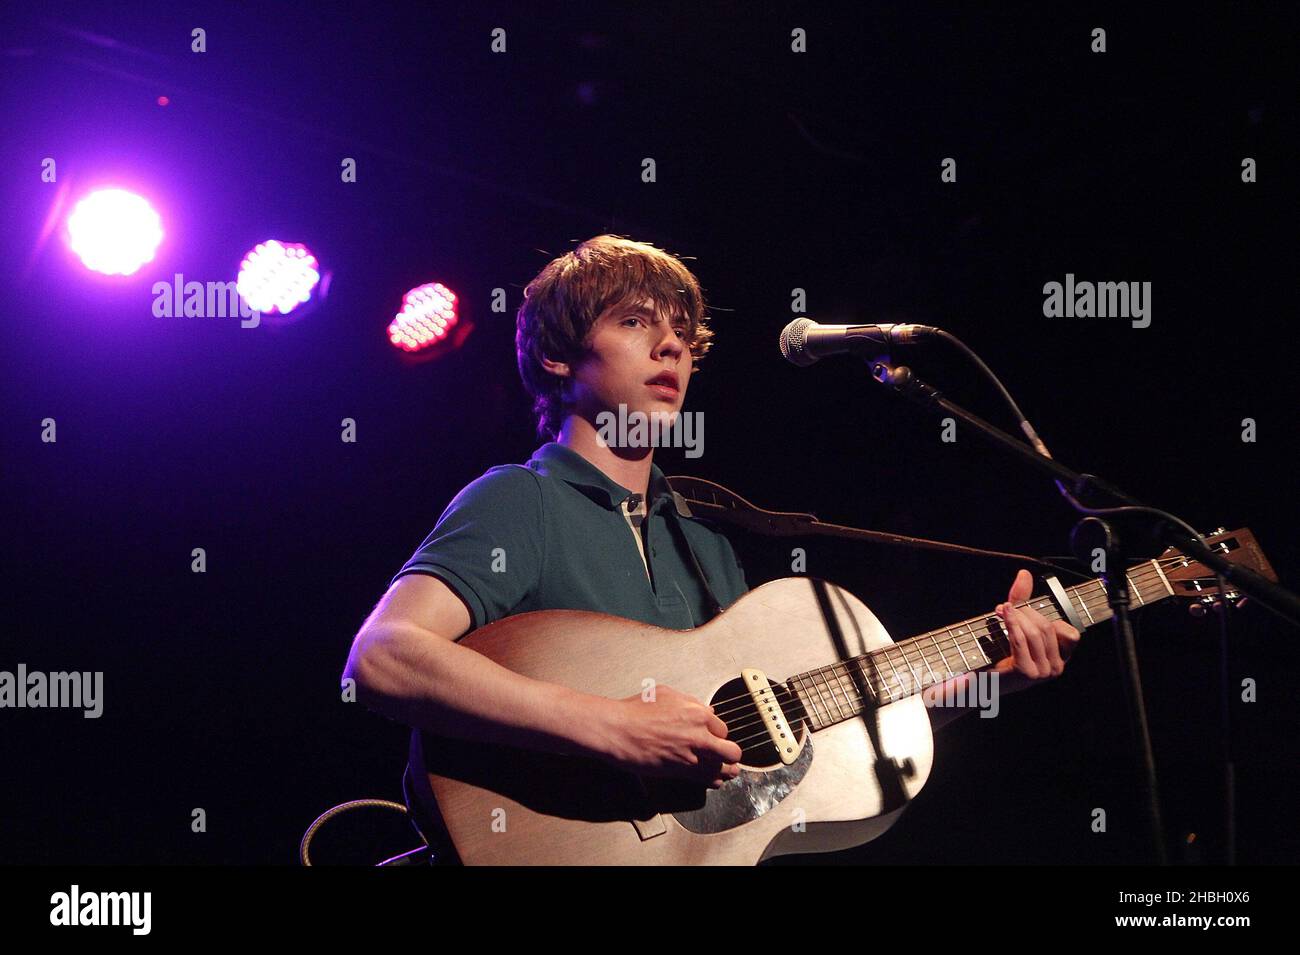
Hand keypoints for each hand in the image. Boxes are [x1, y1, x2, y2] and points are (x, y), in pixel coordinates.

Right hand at [596, 684, 742, 788]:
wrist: (618, 730)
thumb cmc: (636, 710)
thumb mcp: (666, 694)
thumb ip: (691, 702)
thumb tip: (707, 711)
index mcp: (697, 713)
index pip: (723, 729)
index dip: (718, 734)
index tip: (713, 737)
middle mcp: (699, 736)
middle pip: (732, 752)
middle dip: (730, 754)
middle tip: (725, 755)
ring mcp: (691, 756)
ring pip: (722, 769)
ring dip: (725, 770)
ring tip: (727, 771)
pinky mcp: (681, 772)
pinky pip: (707, 780)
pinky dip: (712, 781)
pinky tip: (712, 779)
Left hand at [992, 568, 1080, 681]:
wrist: (980, 681)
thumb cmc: (1000, 653)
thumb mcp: (1016, 624)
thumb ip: (1023, 600)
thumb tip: (1024, 573)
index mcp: (1061, 659)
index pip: (1070, 633)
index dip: (1047, 616)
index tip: (1023, 608)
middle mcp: (1057, 668)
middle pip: (1046, 628)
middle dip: (1026, 612)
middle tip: (1006, 607)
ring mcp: (1043, 673)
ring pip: (1034, 632)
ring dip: (1016, 617)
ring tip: (1002, 610)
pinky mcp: (1027, 673)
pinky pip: (1021, 640)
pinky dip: (1012, 623)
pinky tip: (1003, 612)